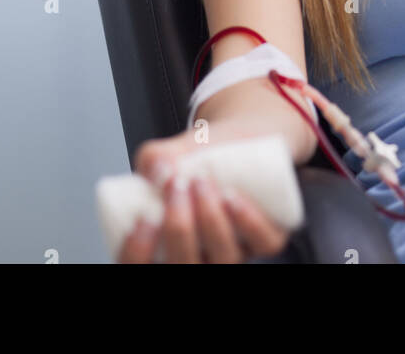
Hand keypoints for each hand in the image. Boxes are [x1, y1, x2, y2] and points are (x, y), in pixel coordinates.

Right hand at [118, 132, 291, 264]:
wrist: (239, 138)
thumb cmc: (199, 154)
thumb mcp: (170, 150)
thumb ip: (153, 158)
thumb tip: (159, 171)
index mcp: (165, 243)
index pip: (140, 264)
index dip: (138, 252)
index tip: (144, 218)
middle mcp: (198, 255)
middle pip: (183, 266)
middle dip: (179, 229)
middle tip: (176, 186)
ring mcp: (233, 251)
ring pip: (224, 258)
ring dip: (211, 221)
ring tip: (201, 181)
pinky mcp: (266, 237)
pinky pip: (262, 244)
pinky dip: (247, 221)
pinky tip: (232, 196)